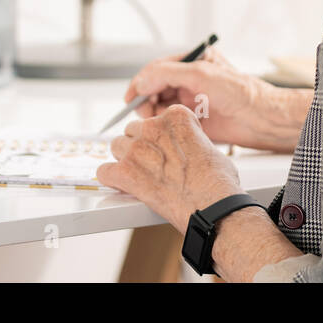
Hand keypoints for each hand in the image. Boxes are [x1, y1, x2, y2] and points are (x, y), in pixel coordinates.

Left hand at [96, 104, 242, 232]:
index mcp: (176, 116)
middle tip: (152, 164)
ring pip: (116, 146)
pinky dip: (112, 179)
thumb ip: (190, 139)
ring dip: (125, 159)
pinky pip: (104, 171)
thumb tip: (187, 149)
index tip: (165, 149)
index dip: (160, 136)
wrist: (211, 205)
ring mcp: (137, 149)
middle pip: (133, 130)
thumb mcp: (209, 146)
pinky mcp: (125, 172)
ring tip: (139, 174)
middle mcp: (153, 127)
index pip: (156, 119)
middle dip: (140, 146)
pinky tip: (122, 186)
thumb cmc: (217, 181)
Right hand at [121, 44, 296, 150]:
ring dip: (153, 112)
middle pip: (155, 88)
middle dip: (146, 98)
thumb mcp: (200, 74)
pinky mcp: (193, 120)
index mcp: (191, 62)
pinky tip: (164, 127)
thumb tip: (141, 81)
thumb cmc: (240, 91)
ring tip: (155, 120)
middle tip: (144, 111)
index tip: (131, 96)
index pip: (157, 69)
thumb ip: (167, 74)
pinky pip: (170, 121)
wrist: (260, 118)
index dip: (141, 82)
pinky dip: (162, 124)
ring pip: (160, 105)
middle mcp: (189, 80)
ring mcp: (191, 100)